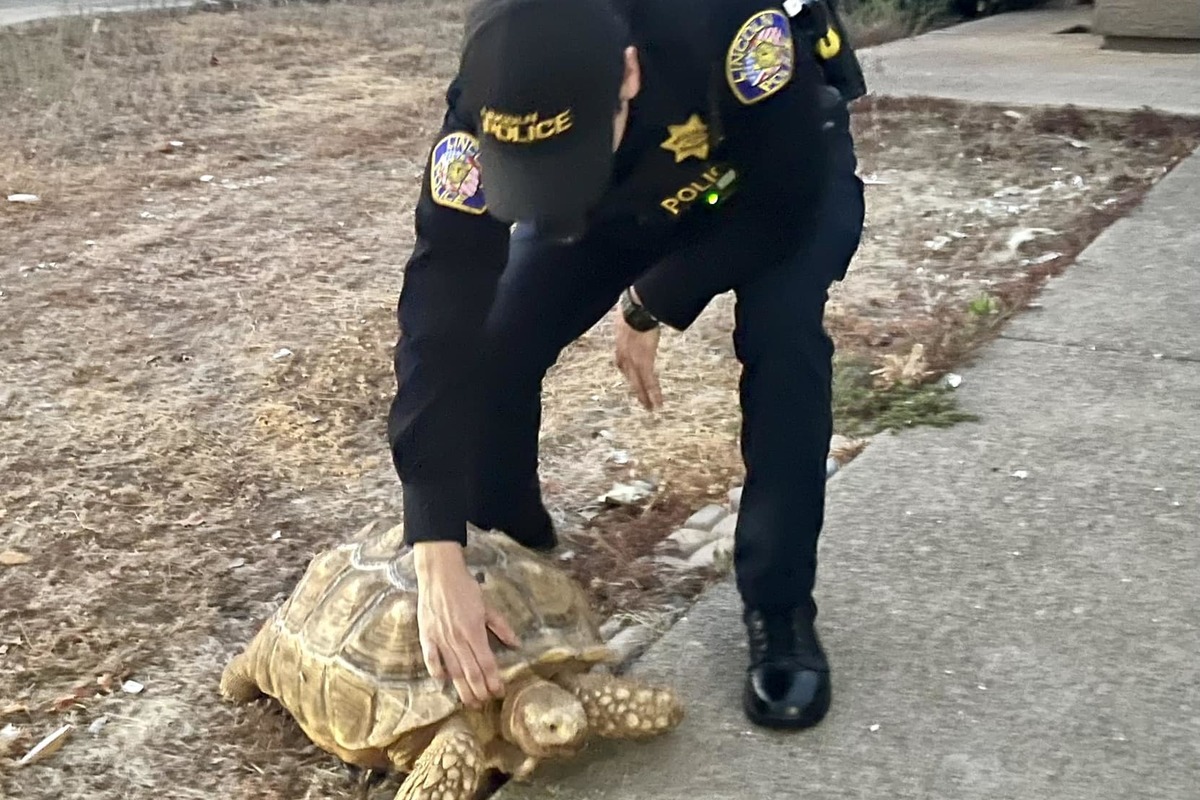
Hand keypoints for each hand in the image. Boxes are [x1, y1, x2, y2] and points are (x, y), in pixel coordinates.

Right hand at [413, 541, 520, 707]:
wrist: (439, 574)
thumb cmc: (466, 588)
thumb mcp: (488, 606)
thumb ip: (501, 626)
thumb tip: (516, 644)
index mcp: (474, 631)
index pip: (486, 663)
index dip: (494, 680)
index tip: (499, 692)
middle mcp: (457, 639)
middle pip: (470, 671)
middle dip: (479, 691)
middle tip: (485, 704)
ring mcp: (440, 638)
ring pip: (452, 670)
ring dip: (462, 688)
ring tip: (470, 702)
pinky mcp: (426, 635)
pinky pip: (431, 659)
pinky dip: (436, 671)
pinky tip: (442, 682)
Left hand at [614, 299, 663, 410]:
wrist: (637, 307)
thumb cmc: (634, 305)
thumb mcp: (628, 314)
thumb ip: (631, 319)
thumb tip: (638, 312)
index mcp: (620, 343)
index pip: (621, 363)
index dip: (627, 372)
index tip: (631, 378)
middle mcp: (624, 355)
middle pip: (630, 377)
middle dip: (636, 390)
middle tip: (643, 403)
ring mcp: (633, 360)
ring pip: (639, 383)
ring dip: (645, 397)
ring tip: (652, 408)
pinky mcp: (644, 362)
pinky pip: (649, 382)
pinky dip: (653, 394)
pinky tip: (658, 403)